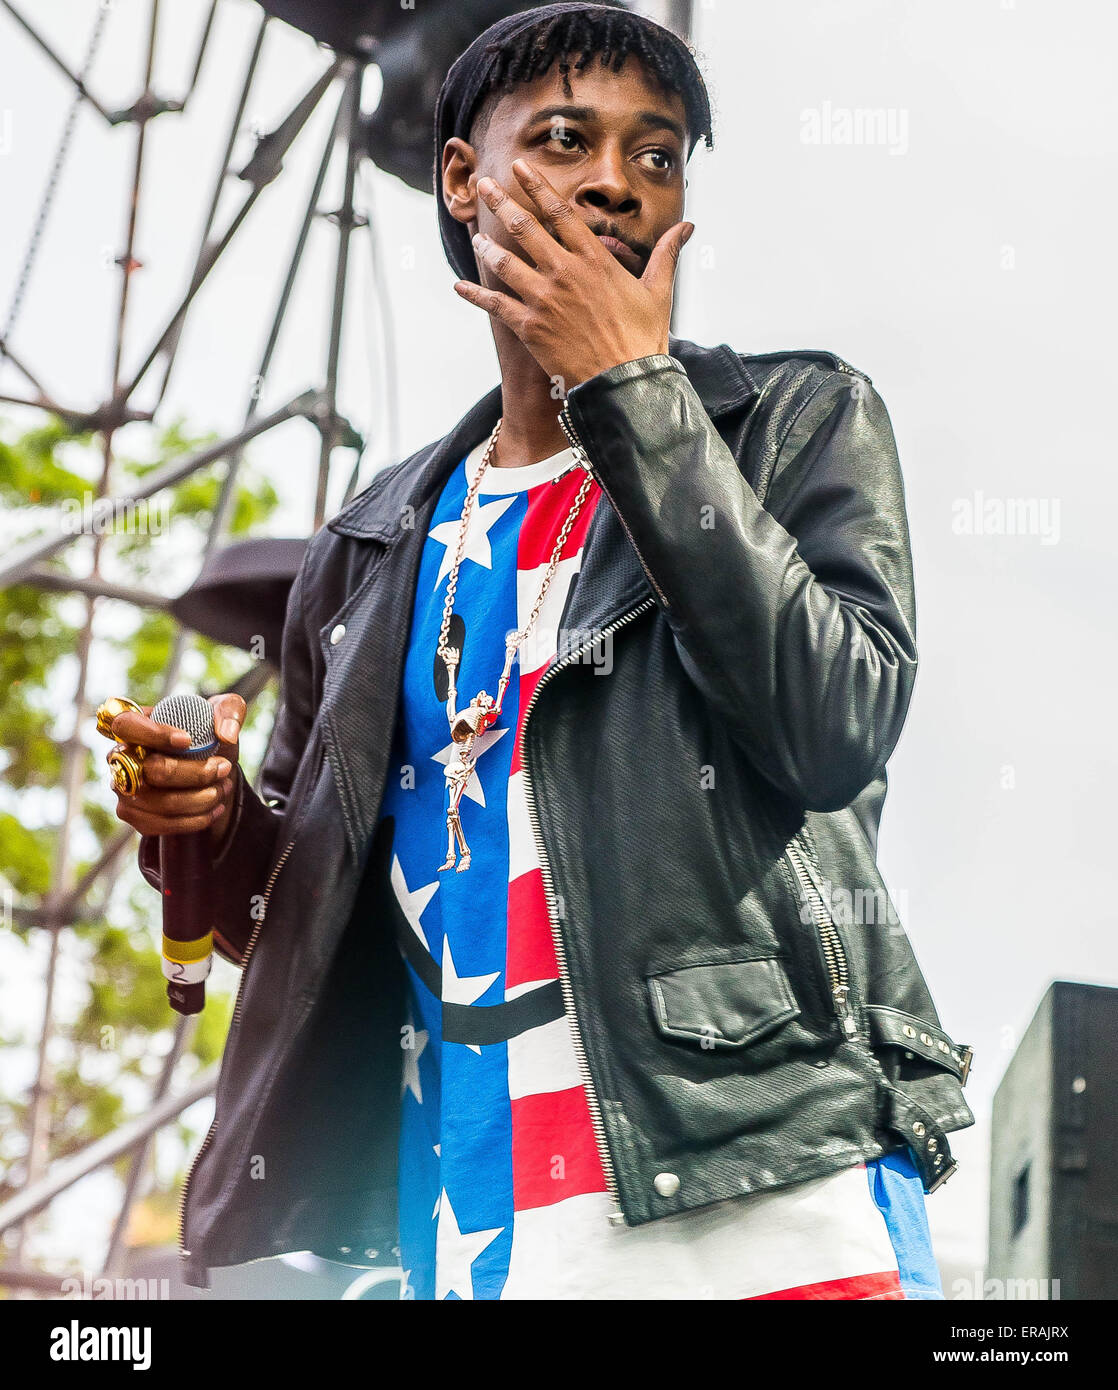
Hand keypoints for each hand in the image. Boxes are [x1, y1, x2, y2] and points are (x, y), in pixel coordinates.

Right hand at [110, 693, 245, 846]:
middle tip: (223, 768)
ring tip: (223, 787)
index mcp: (135, 724)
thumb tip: (225, 736)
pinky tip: (215, 807)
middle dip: (197, 773)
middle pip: (153, 771)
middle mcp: (121, 758)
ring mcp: (124, 789)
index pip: (126, 725)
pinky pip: (164, 824)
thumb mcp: (224, 711)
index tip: (187, 741)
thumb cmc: (208, 734)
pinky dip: (197, 819)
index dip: (154, 734)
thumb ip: (229, 710)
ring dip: (202, 798)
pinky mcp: (135, 816)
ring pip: (163, 803)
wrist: (210, 767)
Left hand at [454, 157, 693, 389]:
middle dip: (502, 202)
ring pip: (505, 262)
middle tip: (483, 184)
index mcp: (593, 258)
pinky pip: (495, 305)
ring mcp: (544, 299)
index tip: (520, 168)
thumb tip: (688, 227)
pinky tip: (459, 286)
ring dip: (487, 246)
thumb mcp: (659, 291)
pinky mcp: (529, 327)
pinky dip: (474, 294)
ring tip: (476, 235)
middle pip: (525, 228)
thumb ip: (666, 253)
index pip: (560, 212)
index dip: (537, 187)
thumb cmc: (644, 338)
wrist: (625, 382)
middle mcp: (564, 272)